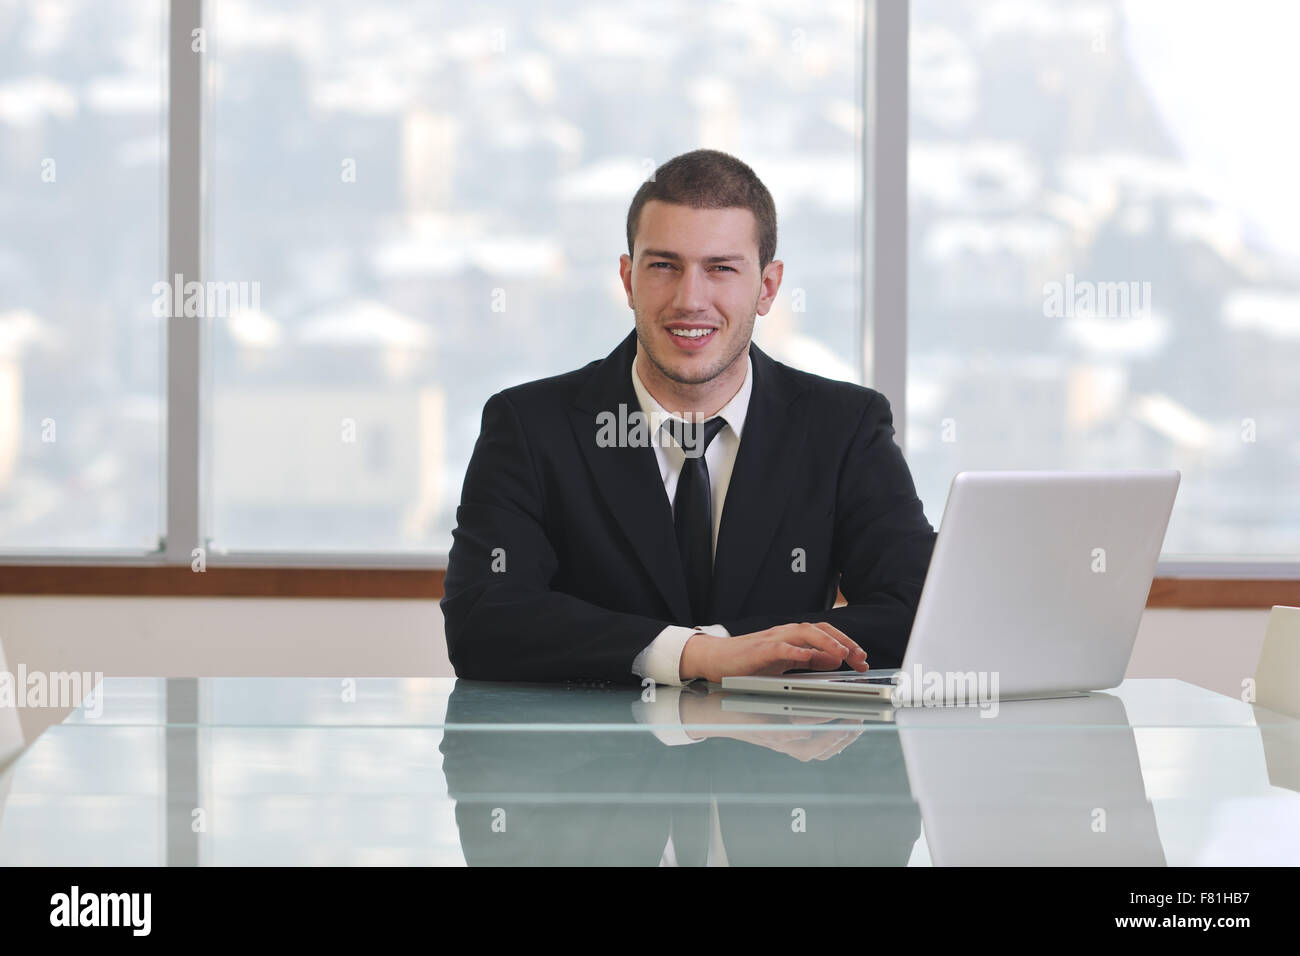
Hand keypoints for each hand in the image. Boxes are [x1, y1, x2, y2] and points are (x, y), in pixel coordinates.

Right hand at [679, 621, 868, 682]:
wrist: (716, 659)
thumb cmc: (748, 662)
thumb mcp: (785, 662)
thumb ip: (809, 660)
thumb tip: (834, 661)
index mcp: (793, 638)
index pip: (826, 634)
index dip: (847, 644)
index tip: (862, 660)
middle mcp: (786, 633)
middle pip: (820, 629)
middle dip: (844, 642)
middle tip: (860, 658)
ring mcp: (773, 639)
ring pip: (804, 633)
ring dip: (826, 642)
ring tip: (843, 654)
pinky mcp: (759, 649)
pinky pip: (781, 647)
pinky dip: (796, 651)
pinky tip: (809, 657)